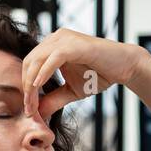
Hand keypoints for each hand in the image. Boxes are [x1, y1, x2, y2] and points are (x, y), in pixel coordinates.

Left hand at [21, 29, 144, 120]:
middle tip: (29, 109)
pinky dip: (44, 72)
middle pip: (29, 61)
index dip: (25, 87)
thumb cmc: (99, 75)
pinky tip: (38, 86)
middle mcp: (55, 38)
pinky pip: (53, 58)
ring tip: (33, 103)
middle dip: (26, 87)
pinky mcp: (74, 44)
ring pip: (37, 59)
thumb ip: (53, 99)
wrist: (125, 66)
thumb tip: (36, 113)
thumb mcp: (71, 91)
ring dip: (31, 83)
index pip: (29, 64)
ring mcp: (64, 38)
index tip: (28, 108)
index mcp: (52, 45)